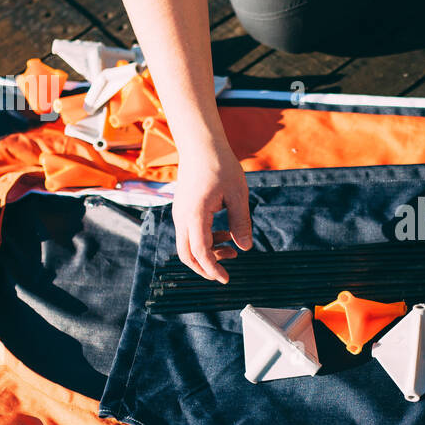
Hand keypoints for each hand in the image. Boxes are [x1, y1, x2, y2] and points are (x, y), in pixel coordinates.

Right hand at [172, 137, 252, 283]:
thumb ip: (241, 222)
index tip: (226, 279)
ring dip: (208, 254)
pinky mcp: (183, 211)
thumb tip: (245, 249)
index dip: (212, 269)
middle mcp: (182, 217)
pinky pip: (190, 234)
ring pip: (187, 246)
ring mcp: (180, 214)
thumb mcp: (238, 195)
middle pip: (186, 255)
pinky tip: (225, 234)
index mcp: (195, 214)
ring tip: (233, 251)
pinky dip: (205, 241)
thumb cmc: (221, 166)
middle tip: (226, 273)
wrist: (201, 145)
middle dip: (205, 268)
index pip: (200, 251)